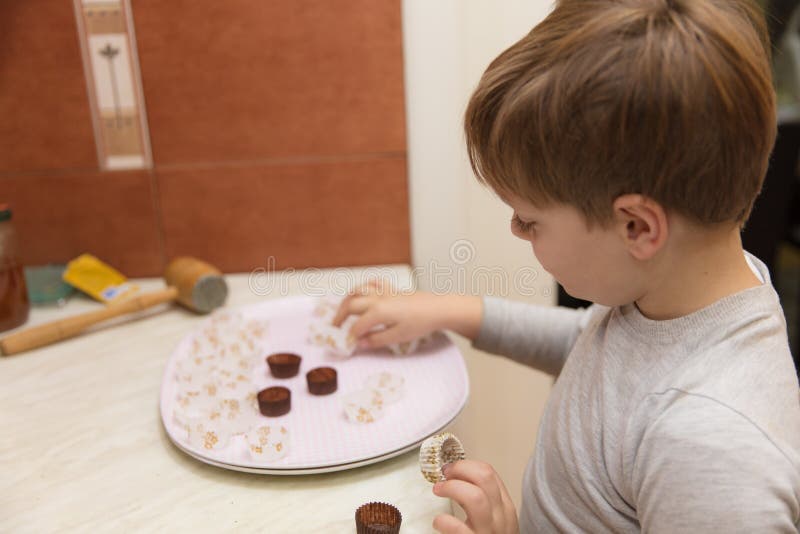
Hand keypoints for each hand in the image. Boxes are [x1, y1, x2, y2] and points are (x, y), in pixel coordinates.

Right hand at [331, 279, 446, 348]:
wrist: (438, 309)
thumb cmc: (420, 323)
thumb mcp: (398, 337)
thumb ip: (376, 340)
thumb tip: (359, 344)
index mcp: (378, 312)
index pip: (357, 325)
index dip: (350, 335)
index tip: (348, 344)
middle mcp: (378, 299)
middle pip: (351, 304)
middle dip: (340, 316)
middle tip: (335, 326)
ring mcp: (384, 292)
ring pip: (358, 290)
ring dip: (347, 299)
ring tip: (343, 309)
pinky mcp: (392, 290)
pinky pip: (374, 283)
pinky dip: (365, 286)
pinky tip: (362, 292)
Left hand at [432, 460, 518, 533]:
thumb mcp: (494, 521)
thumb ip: (482, 501)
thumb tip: (457, 477)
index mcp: (505, 508)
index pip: (489, 473)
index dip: (465, 465)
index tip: (451, 469)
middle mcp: (501, 518)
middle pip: (484, 477)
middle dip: (459, 470)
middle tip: (444, 475)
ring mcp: (488, 533)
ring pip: (475, 497)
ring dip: (452, 488)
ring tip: (438, 491)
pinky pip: (459, 528)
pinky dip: (444, 520)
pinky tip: (439, 522)